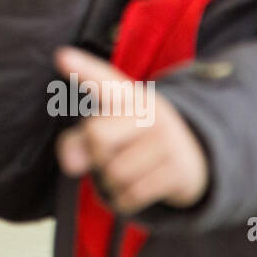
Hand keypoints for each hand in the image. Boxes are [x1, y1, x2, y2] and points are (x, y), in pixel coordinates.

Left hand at [54, 47, 208, 211]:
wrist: (194, 156)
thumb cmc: (136, 140)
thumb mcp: (110, 130)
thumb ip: (79, 141)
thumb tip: (70, 164)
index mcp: (127, 95)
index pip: (102, 79)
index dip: (83, 68)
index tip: (62, 56)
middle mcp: (149, 111)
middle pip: (96, 136)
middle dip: (95, 155)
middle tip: (110, 155)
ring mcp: (167, 139)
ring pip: (115, 172)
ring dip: (112, 183)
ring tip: (127, 172)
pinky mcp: (178, 170)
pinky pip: (132, 195)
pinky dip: (124, 201)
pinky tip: (134, 190)